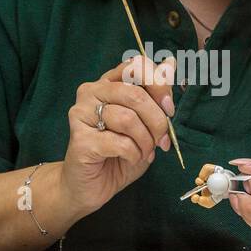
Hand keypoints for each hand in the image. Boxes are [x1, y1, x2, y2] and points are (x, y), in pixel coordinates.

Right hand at [60, 56, 174, 215]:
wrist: (90, 186)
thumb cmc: (119, 154)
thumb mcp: (145, 124)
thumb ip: (155, 96)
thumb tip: (170, 64)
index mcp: (108, 83)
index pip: (136, 66)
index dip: (159, 86)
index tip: (169, 109)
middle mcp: (91, 92)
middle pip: (134, 94)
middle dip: (157, 120)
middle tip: (162, 140)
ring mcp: (82, 115)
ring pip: (128, 119)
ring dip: (146, 141)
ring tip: (145, 152)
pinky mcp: (80, 140)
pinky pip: (120, 142)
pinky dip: (134, 154)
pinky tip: (131, 159)